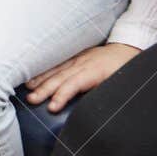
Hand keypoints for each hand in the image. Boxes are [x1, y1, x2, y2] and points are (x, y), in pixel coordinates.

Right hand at [25, 42, 141, 111]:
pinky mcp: (75, 56)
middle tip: (31, 99)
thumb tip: (90, 107)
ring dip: (41, 79)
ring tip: (28, 88)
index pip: (73, 84)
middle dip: (44, 89)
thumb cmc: (125, 69)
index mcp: (94, 72)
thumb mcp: (120, 83)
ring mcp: (77, 58)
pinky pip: (57, 64)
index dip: (61, 96)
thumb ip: (103, 93)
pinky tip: (35, 76)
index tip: (51, 107)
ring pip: (56, 69)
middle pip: (60, 77)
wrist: (127, 48)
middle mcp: (82, 63)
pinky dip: (44, 70)